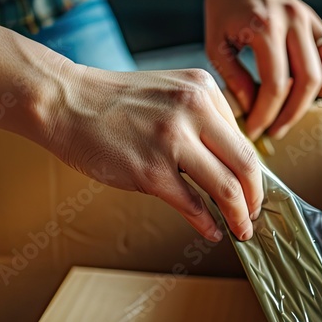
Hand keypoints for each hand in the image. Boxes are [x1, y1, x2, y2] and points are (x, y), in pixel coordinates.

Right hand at [43, 66, 262, 241]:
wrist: (65, 101)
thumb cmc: (114, 101)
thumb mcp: (170, 92)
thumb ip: (202, 119)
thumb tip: (230, 164)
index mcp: (203, 90)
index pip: (243, 139)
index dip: (252, 172)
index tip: (252, 190)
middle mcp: (193, 111)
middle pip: (246, 164)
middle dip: (256, 197)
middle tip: (255, 214)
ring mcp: (172, 141)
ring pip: (226, 188)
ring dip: (239, 215)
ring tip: (241, 229)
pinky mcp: (150, 170)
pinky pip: (192, 205)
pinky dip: (207, 223)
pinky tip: (211, 231)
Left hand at [202, 0, 321, 140]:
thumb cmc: (224, 5)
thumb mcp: (216, 44)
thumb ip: (233, 78)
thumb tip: (251, 109)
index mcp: (264, 27)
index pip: (274, 85)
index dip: (265, 114)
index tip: (254, 129)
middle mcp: (292, 22)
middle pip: (304, 82)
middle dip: (289, 114)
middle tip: (274, 130)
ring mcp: (308, 20)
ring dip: (308, 101)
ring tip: (289, 115)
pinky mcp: (316, 21)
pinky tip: (317, 92)